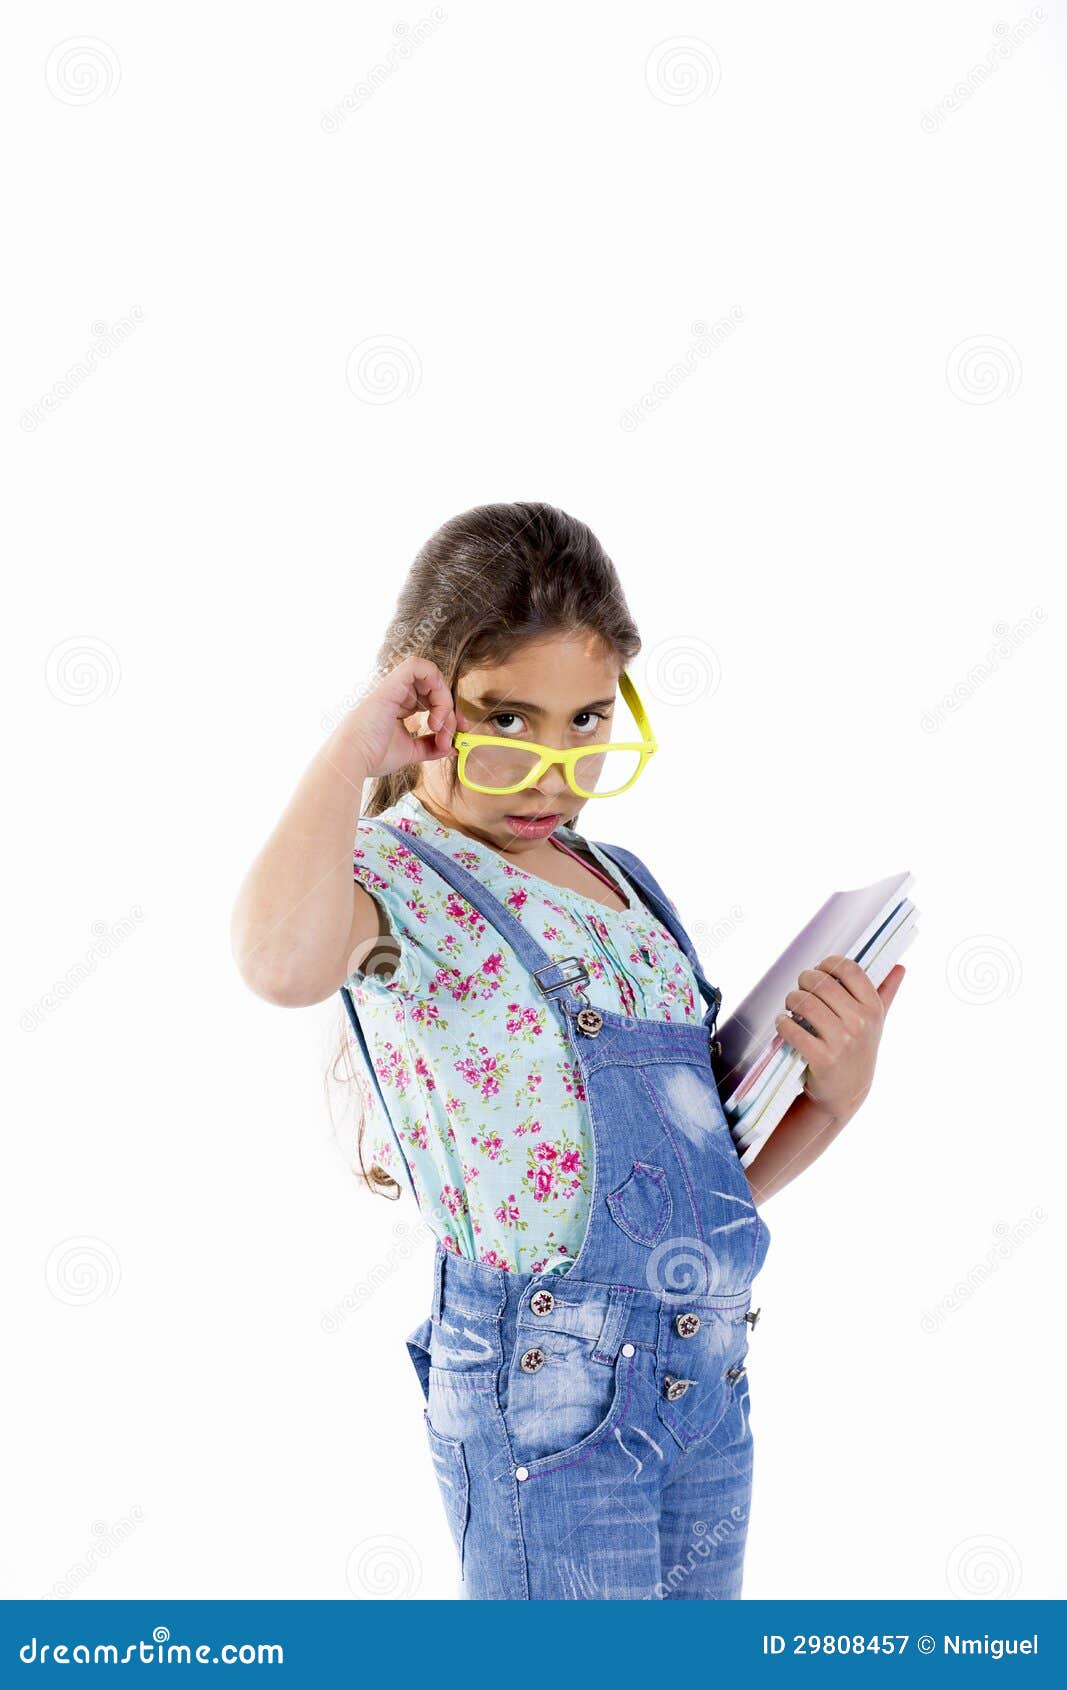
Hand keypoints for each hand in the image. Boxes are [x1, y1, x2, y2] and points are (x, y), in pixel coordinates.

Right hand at [347, 656, 473, 779]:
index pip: (430, 699)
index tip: (458, 733)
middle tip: (451, 734)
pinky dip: (435, 681)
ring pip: (432, 678)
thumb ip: (430, 746)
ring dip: (444, 703)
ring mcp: (393, 687)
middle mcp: (396, 693)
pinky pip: (417, 665)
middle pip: (435, 689)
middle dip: (451, 711)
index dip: (449, 713)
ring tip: (438, 727)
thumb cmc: (373, 756)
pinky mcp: (391, 683)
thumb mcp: (410, 752)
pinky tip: (435, 708)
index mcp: (397, 706)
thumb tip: (451, 746)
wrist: (352, 759)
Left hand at [774, 954, 905, 1120]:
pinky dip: (783, 1023)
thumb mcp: (876, 1023)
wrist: (846, 1093)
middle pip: (820, 982)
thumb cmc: (858, 1050)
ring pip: (804, 1002)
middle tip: (800, 991)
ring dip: (791, 1000)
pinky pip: (792, 1029)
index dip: (827, 964)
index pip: (848, 968)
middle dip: (803, 981)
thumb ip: (886, 993)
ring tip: (791, 1005)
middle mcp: (860, 1022)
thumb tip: (900, 967)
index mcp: (873, 1008)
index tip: (818, 972)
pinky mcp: (822, 1058)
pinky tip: (784, 1024)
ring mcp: (842, 1041)